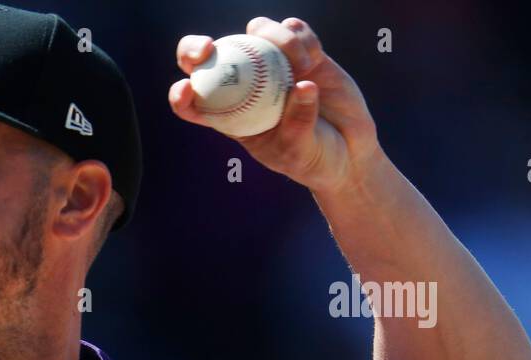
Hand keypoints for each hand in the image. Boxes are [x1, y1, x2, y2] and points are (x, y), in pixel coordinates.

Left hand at [168, 17, 381, 194]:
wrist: (349, 151)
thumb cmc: (313, 159)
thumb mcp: (299, 151)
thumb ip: (297, 124)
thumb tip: (301, 86)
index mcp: (230, 116)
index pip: (193, 102)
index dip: (181, 93)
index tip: (186, 89)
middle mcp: (246, 86)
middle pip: (208, 58)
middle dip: (195, 47)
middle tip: (207, 48)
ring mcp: (273, 65)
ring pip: (255, 33)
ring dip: (271, 36)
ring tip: (302, 64)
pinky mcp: (304, 53)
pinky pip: (294, 29)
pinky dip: (299, 36)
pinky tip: (312, 57)